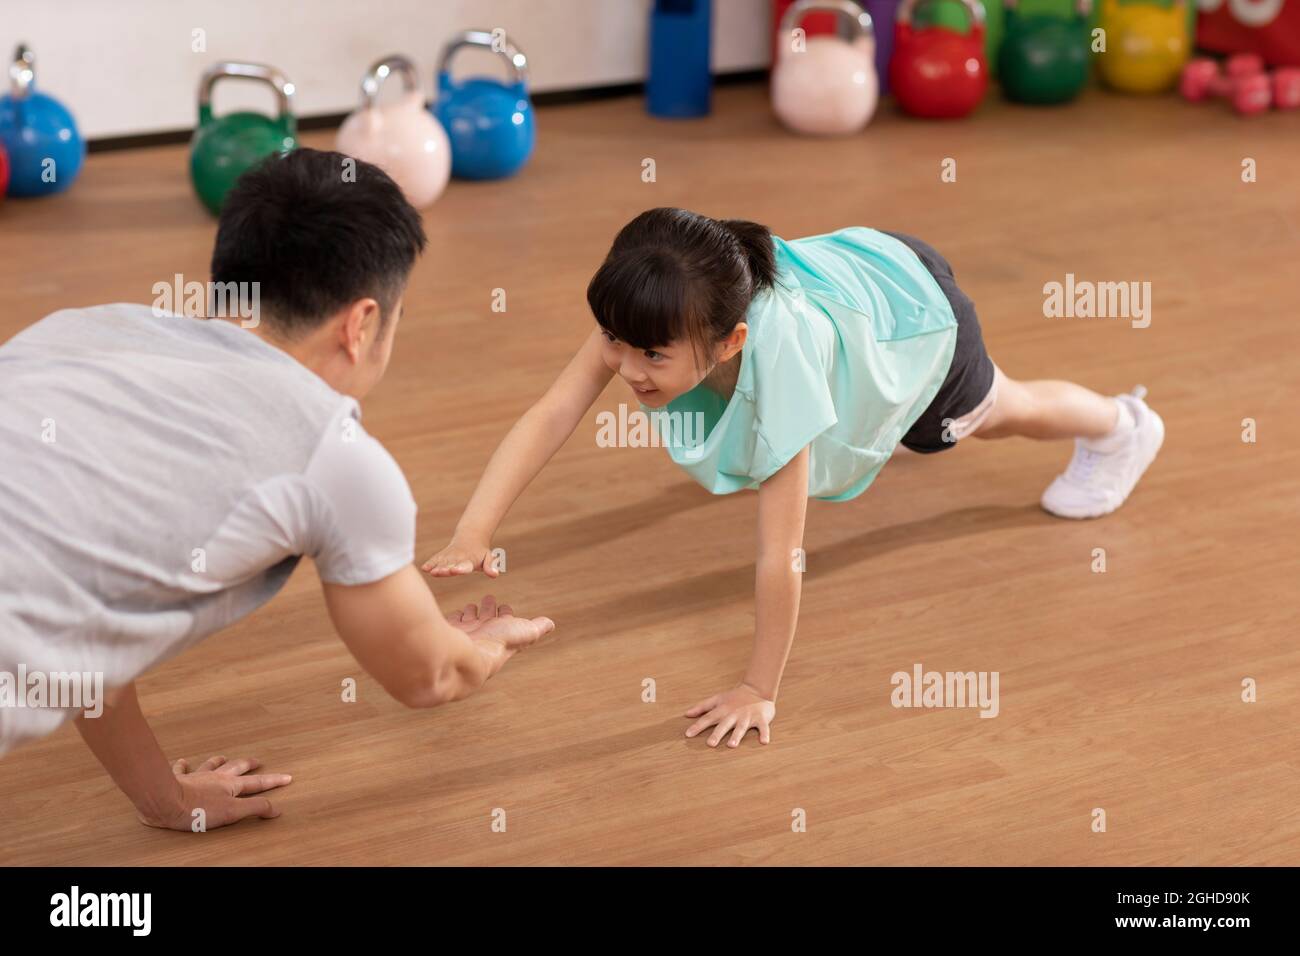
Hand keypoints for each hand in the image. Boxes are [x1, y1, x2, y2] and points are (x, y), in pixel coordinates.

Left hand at [138, 756, 291, 830]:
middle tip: (257, 761)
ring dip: (220, 761)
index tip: (287, 777)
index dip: (273, 781)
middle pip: (237, 767)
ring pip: (212, 765)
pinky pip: (182, 770)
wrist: (167, 802)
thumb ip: (255, 809)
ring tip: (224, 757)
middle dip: (249, 764)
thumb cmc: (198, 809)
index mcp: (231, 785)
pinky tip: (183, 762)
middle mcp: (216, 778)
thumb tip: (275, 809)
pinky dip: (184, 766)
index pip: (257, 783)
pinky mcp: (179, 780)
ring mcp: (198, 777)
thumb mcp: (233, 813)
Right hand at [422, 536, 498, 577]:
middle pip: (451, 565)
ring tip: (431, 572)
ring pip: (442, 562)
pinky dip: (430, 563)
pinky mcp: (442, 556)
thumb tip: (495, 574)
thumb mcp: (488, 557)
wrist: (470, 537)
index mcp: (470, 560)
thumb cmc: (480, 552)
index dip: (460, 568)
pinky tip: (424, 569)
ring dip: (436, 567)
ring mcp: (449, 556)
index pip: (465, 566)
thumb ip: (490, 566)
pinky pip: (435, 559)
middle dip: (445, 569)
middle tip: (439, 572)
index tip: (455, 570)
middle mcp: (458, 558)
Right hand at [447, 594, 554, 651]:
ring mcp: (467, 631)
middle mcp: (484, 632)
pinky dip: (456, 616)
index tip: (505, 606)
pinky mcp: (451, 630)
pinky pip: (454, 619)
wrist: (470, 657)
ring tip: (471, 607)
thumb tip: (551, 623)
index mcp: (501, 631)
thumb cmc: (499, 645)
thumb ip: (537, 627)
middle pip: (486, 616)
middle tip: (488, 598)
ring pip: (470, 617)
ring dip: (471, 611)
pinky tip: (457, 614)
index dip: (505, 612)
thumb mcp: (526, 632)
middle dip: (487, 607)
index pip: (504, 618)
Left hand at [684, 683, 775, 747]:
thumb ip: (702, 707)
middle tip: (710, 744)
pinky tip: (764, 742)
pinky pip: (763, 728)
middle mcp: (734, 714)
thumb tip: (686, 714)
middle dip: (717, 734)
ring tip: (732, 745)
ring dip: (737, 735)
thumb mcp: (717, 699)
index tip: (688, 734)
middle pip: (724, 724)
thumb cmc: (734, 698)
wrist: (757, 689)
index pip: (708, 718)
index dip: (698, 726)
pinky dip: (764, 734)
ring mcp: (748, 716)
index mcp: (723, 710)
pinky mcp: (761, 719)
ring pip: (741, 727)